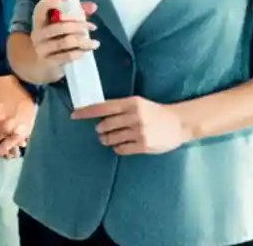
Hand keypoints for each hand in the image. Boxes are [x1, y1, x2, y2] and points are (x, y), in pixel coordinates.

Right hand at [29, 0, 98, 79]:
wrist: (37, 65)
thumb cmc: (53, 39)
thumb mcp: (60, 24)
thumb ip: (77, 12)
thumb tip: (93, 6)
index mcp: (39, 19)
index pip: (42, 7)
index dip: (54, 2)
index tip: (69, 1)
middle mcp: (38, 33)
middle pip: (59, 27)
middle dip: (79, 26)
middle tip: (92, 27)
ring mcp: (42, 49)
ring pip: (65, 42)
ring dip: (83, 41)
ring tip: (95, 43)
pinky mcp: (48, 62)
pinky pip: (66, 56)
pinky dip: (78, 53)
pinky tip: (86, 51)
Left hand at [72, 97, 189, 155]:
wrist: (178, 123)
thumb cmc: (155, 112)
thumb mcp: (139, 104)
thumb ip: (121, 108)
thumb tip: (98, 115)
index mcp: (131, 103)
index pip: (103, 107)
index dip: (86, 112)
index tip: (74, 115)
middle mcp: (134, 116)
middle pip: (104, 125)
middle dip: (100, 129)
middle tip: (102, 130)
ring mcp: (139, 131)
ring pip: (111, 138)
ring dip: (107, 139)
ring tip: (111, 138)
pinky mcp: (143, 145)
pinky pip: (121, 149)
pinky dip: (118, 147)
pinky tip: (123, 144)